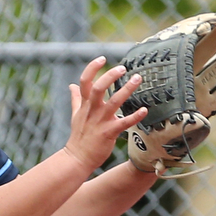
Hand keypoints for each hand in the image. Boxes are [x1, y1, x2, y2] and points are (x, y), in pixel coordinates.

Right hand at [62, 58, 146, 172]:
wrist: (77, 158)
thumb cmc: (79, 136)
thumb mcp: (75, 114)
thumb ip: (76, 98)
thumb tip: (71, 85)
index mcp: (85, 104)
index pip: (85, 81)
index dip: (92, 68)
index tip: (102, 58)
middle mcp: (92, 110)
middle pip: (99, 88)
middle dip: (110, 76)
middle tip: (123, 68)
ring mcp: (101, 121)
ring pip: (114, 102)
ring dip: (126, 89)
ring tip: (138, 79)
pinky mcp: (109, 133)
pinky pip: (124, 123)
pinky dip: (134, 116)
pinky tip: (144, 110)